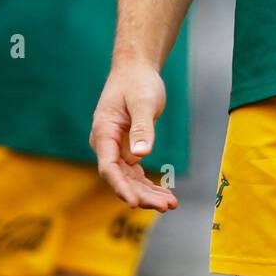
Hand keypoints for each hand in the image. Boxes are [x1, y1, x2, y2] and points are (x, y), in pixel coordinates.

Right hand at [90, 61, 178, 211]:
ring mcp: (116, 149)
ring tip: (171, 204)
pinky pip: (136, 174)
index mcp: (104, 132)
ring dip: (148, 194)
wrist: (135, 70)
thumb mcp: (142, 102)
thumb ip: (142, 127)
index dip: (120, 186)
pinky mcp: (127, 150)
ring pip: (130, 179)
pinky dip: (150, 185)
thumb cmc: (137, 82)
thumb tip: (140, 155)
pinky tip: (166, 195)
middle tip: (166, 205)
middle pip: (121, 178)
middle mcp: (106, 145)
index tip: (133, 203)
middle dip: (142, 195)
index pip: (108, 167)